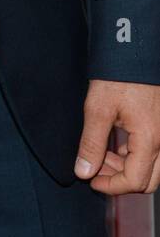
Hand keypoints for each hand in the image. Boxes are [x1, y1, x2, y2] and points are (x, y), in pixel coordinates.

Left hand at [74, 79, 159, 193]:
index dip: (110, 186)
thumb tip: (83, 171)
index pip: (134, 181)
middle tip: (96, 169)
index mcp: (150, 139)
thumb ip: (91, 143)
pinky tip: (115, 144)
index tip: (90, 181)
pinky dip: (135, 155)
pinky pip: (154, 152)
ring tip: (102, 154)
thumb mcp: (98, 109)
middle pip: (148, 180)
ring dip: (127, 168)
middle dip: (120, 180)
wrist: (133, 51)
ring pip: (153, 168)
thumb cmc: (118, 76)